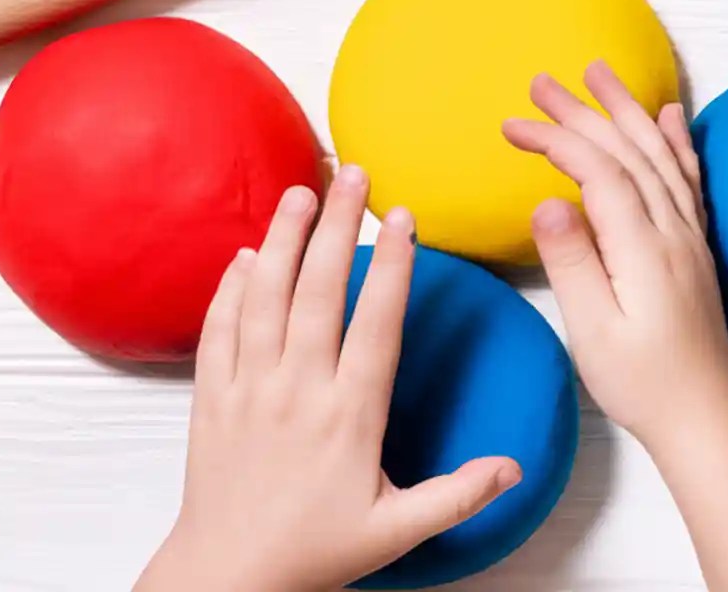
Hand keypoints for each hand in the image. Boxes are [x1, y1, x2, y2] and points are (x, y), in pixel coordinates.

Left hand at [135, 167, 520, 591]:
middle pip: (318, 290)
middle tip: (352, 175)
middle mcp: (298, 390)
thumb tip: (515, 469)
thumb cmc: (314, 552)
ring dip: (282, 239)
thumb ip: (458, 495)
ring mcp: (249, 389)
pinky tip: (243, 257)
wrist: (228, 576)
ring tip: (299, 193)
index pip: (375, 322)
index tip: (402, 218)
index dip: (390, 265)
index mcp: (349, 416)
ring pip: (264, 297)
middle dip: (336, 225)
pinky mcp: (212, 398)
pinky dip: (229, 288)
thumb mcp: (398, 531)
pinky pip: (218, 330)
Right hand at [502, 61, 727, 443]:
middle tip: (541, 80)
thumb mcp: (594, 331)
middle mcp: (673, 232)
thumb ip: (572, 262)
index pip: (597, 171)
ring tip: (599, 74)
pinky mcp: (695, 250)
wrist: (704, 419)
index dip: (556, 139)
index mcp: (643, 249)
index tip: (513, 123)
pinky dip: (676, 142)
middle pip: (628, 152)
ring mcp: (689, 238)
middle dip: (583, 111)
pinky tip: (670, 118)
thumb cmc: (642, 384)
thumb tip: (548, 202)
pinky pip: (688, 180)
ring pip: (659, 157)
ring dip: (627, 112)